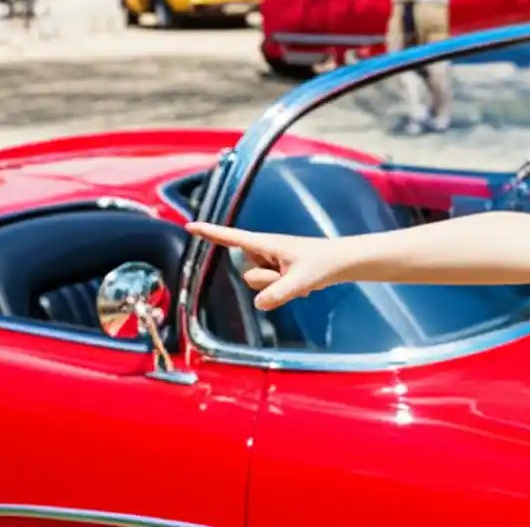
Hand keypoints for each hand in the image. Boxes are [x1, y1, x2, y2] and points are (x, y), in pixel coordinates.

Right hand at [186, 222, 339, 310]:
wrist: (339, 262)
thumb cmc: (321, 264)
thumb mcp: (301, 281)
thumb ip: (278, 294)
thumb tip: (258, 303)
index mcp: (265, 244)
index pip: (231, 238)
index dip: (210, 233)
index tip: (189, 226)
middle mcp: (262, 252)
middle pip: (249, 277)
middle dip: (268, 283)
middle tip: (294, 276)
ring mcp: (268, 264)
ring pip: (259, 286)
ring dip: (279, 288)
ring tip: (299, 277)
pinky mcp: (274, 273)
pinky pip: (269, 291)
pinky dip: (286, 291)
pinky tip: (302, 284)